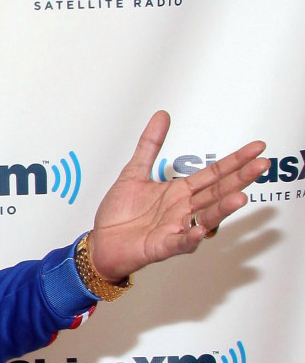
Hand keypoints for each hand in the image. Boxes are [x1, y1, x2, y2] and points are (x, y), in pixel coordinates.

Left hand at [88, 111, 267, 281]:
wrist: (101, 241)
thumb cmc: (119, 212)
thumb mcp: (134, 172)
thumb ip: (149, 145)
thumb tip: (162, 116)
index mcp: (179, 191)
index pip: (214, 173)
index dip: (235, 160)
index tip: (256, 148)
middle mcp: (183, 209)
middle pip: (216, 192)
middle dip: (239, 179)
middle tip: (261, 165)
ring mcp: (175, 228)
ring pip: (205, 217)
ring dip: (222, 208)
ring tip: (239, 198)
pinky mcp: (162, 246)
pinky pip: (179, 242)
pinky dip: (189, 237)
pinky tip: (198, 230)